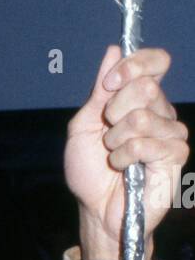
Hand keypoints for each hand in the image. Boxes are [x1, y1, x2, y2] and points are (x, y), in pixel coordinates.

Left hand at [64, 44, 188, 259]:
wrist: (96, 209)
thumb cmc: (90, 171)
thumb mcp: (84, 126)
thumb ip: (99, 91)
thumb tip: (114, 51)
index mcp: (140, 99)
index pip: (155, 62)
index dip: (134, 65)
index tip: (108, 85)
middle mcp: (160, 111)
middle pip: (145, 86)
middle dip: (114, 111)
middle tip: (107, 134)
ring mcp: (171, 133)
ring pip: (142, 116)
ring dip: (116, 140)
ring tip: (114, 155)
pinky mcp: (176, 156)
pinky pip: (146, 143)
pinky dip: (125, 156)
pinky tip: (124, 167)